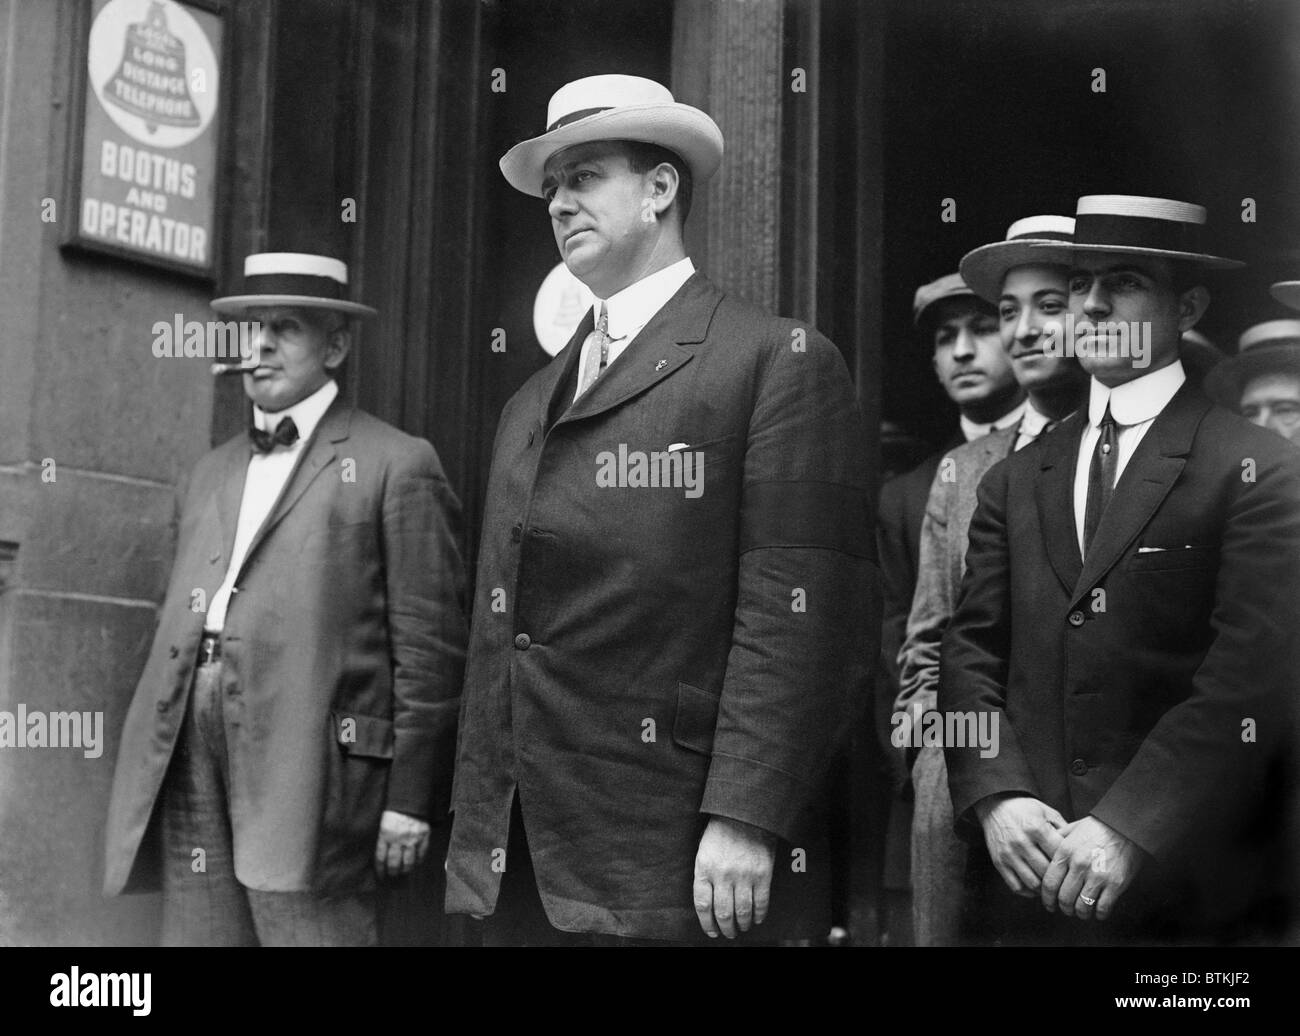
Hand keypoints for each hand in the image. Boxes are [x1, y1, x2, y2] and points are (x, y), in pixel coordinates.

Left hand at [374, 809, 429, 878]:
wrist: (411, 800)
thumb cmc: (394, 812)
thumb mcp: (383, 824)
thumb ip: (382, 839)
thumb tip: (381, 857)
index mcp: (385, 834)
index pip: (380, 858)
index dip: (380, 869)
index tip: (381, 875)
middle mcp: (398, 838)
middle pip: (394, 863)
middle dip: (392, 872)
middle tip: (392, 876)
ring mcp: (412, 839)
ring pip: (408, 863)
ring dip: (405, 870)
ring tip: (403, 873)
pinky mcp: (424, 837)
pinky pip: (421, 855)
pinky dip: (418, 862)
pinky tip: (415, 864)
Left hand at [692, 816, 776, 939]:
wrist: (746, 812)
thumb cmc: (722, 830)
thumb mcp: (704, 850)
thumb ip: (705, 875)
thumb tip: (709, 903)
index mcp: (705, 868)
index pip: (703, 905)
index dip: (707, 923)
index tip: (711, 931)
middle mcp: (723, 875)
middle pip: (723, 913)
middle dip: (726, 929)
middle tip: (728, 933)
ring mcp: (744, 875)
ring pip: (742, 912)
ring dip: (742, 925)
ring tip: (742, 928)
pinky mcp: (763, 874)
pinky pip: (761, 903)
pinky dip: (759, 915)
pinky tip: (757, 919)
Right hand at [974, 794, 1066, 896]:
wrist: (995, 806)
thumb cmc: (1024, 809)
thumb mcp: (1047, 811)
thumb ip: (1064, 829)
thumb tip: (1079, 848)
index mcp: (1036, 828)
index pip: (1059, 855)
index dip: (1070, 863)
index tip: (1075, 867)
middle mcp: (1021, 842)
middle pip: (1047, 872)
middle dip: (1059, 878)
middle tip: (1066, 881)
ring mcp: (1008, 854)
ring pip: (1032, 883)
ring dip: (1045, 889)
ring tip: (1052, 887)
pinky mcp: (999, 863)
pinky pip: (1016, 886)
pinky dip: (1029, 892)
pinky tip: (1036, 887)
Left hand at [1040, 815, 1143, 920]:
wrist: (1125, 826)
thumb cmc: (1097, 827)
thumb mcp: (1071, 829)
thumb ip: (1056, 841)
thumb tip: (1043, 850)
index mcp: (1065, 852)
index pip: (1049, 883)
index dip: (1047, 898)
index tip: (1049, 904)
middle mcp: (1079, 865)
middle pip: (1064, 898)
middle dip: (1064, 908)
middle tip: (1066, 909)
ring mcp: (1098, 876)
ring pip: (1082, 906)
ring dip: (1080, 913)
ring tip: (1081, 912)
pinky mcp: (1115, 884)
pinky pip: (1103, 907)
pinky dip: (1099, 914)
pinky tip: (1098, 912)